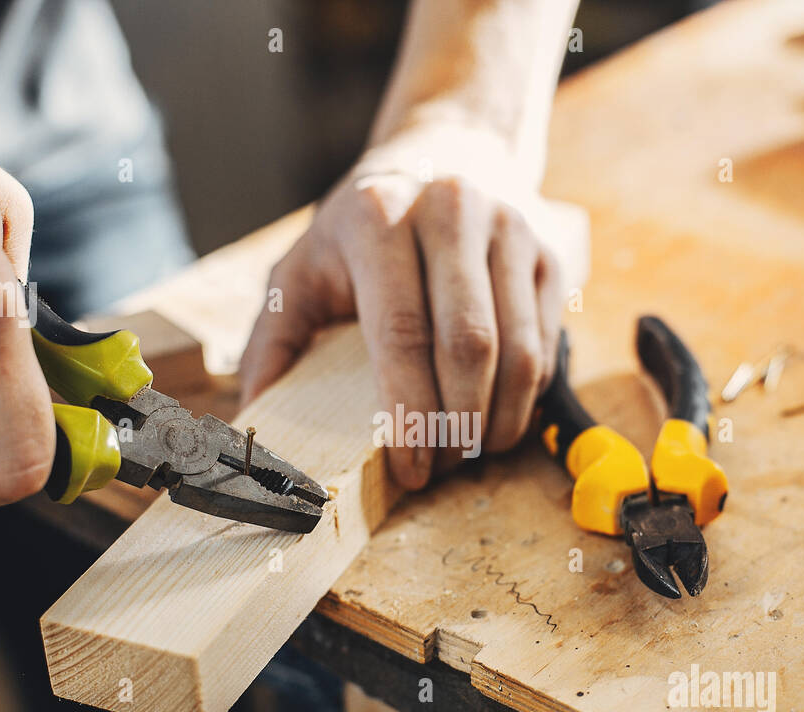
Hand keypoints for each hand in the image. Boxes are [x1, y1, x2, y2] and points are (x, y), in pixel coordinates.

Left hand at [239, 122, 567, 489]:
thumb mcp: (303, 267)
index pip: (401, 331)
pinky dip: (524, 397)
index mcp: (378, 215)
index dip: (409, 412)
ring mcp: (509, 229)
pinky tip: (495, 415)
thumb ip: (273, 340)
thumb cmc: (364, 228)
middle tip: (438, 468)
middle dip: (457, 425)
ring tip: (469, 453)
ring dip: (498, 421)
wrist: (447, 151)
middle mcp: (451, 211)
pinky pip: (546, 344)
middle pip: (470, 345)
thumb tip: (256, 417)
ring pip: (520, 352)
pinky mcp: (548, 253)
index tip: (409, 467)